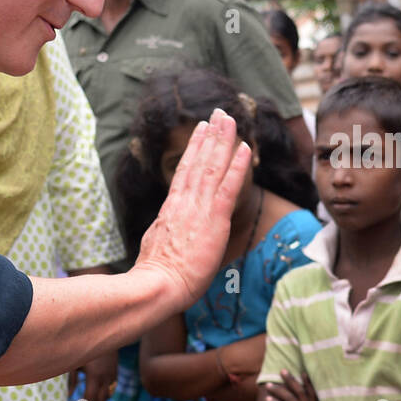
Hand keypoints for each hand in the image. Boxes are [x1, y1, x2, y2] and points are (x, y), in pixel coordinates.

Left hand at [71, 351, 117, 400]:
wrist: (105, 336)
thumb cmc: (84, 349)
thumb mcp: (76, 364)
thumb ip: (72, 381)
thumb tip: (69, 396)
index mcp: (94, 376)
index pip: (89, 399)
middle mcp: (106, 378)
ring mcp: (112, 377)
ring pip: (106, 398)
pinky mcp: (115, 375)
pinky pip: (110, 391)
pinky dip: (102, 396)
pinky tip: (93, 396)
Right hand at [132, 110, 250, 308]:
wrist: (156, 286)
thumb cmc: (155, 277)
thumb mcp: (156, 247)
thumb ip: (164, 235)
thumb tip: (163, 234)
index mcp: (171, 209)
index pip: (185, 172)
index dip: (195, 149)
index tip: (201, 131)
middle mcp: (184, 203)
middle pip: (199, 161)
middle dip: (210, 136)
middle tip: (219, 114)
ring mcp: (199, 209)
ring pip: (213, 167)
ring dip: (224, 141)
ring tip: (230, 119)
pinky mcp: (215, 220)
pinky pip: (229, 187)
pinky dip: (237, 166)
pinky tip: (246, 148)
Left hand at [263, 370, 317, 400]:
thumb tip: (304, 387)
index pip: (311, 390)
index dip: (306, 381)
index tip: (300, 372)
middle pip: (298, 391)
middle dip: (290, 380)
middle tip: (281, 370)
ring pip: (289, 399)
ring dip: (278, 391)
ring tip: (268, 385)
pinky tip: (267, 400)